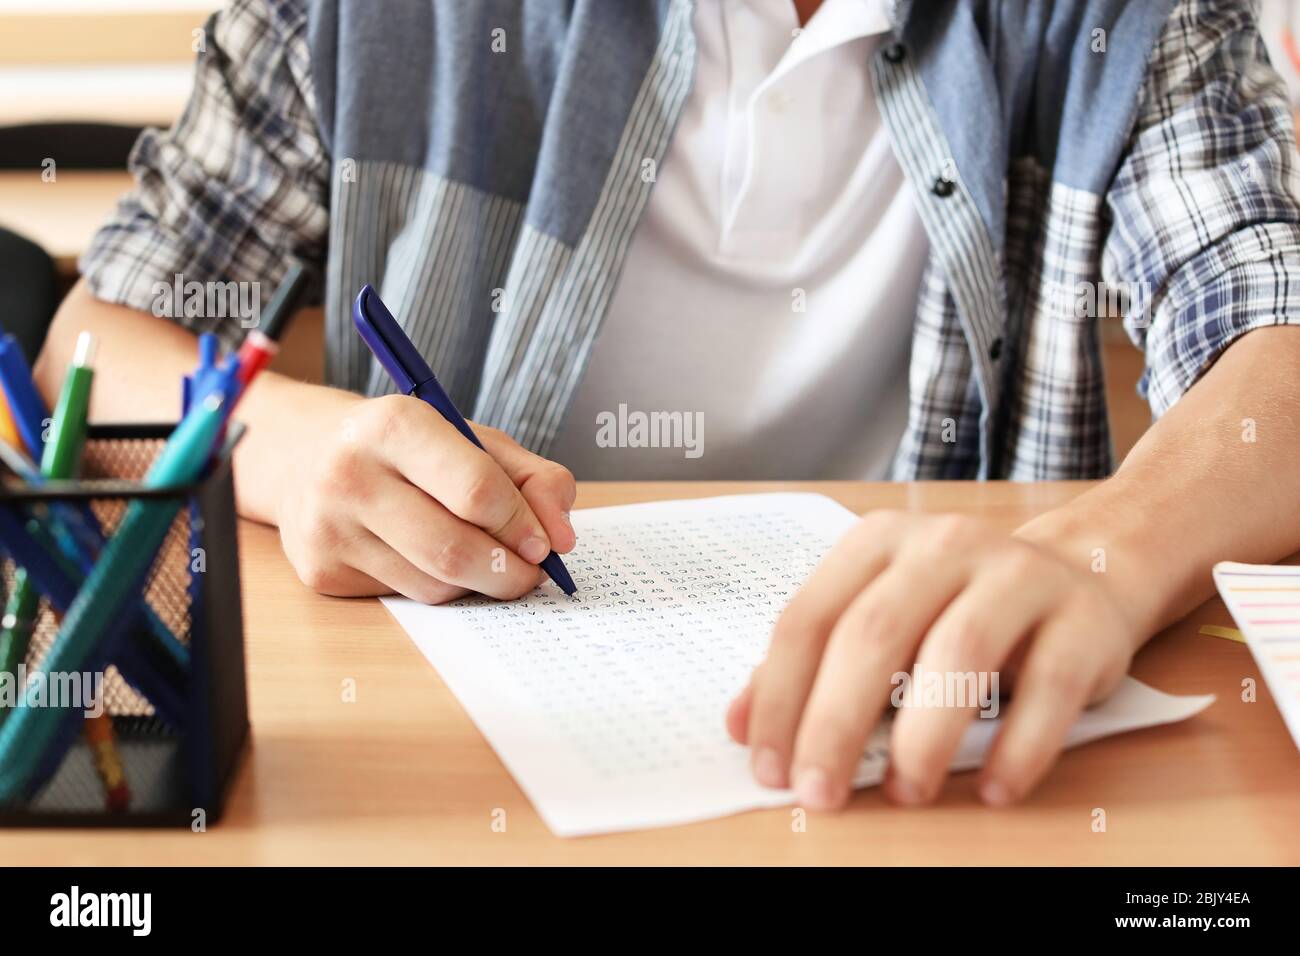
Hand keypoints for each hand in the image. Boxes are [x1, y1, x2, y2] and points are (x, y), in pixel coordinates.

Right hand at [277, 394, 575, 602]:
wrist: (304, 454)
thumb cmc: (406, 446)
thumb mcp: (472, 438)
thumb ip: (533, 477)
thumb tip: (562, 537)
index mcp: (393, 425)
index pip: (477, 491)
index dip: (524, 524)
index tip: (547, 542)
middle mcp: (350, 476)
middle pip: (454, 550)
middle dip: (509, 570)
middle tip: (533, 571)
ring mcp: (329, 528)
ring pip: (433, 584)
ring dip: (478, 583)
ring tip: (488, 560)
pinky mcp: (322, 571)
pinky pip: (406, 596)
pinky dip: (439, 587)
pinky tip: (435, 560)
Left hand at [726, 510, 1142, 808]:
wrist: (1082, 573)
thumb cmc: (959, 606)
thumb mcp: (882, 614)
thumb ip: (813, 664)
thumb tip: (743, 725)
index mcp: (878, 542)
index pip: (810, 617)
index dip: (781, 696)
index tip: (768, 767)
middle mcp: (944, 545)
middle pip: (875, 634)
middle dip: (837, 723)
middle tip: (820, 793)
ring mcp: (1018, 574)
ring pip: (960, 651)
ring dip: (925, 736)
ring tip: (905, 793)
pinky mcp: (1083, 618)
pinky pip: (1049, 687)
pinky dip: (1019, 746)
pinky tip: (993, 788)